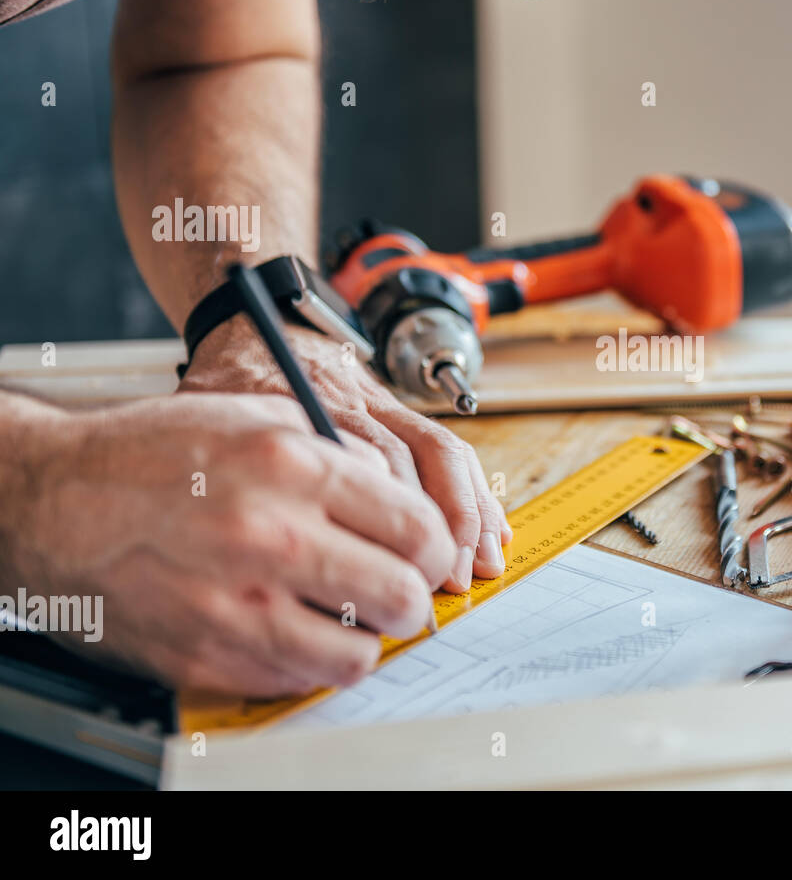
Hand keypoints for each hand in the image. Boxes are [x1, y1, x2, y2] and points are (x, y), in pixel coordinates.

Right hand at [0, 394, 457, 695]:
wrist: (51, 502)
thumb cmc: (149, 456)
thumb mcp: (254, 416)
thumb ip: (336, 449)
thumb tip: (395, 489)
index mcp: (293, 468)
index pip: (418, 529)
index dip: (435, 549)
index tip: (427, 555)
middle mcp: (272, 537)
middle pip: (402, 596)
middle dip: (412, 598)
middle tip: (397, 592)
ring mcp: (237, 604)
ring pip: (358, 653)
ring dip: (365, 639)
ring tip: (347, 617)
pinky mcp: (206, 654)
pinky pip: (296, 679)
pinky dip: (309, 662)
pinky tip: (293, 630)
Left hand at [178, 315, 510, 591]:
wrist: (257, 321)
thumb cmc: (228, 380)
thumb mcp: (207, 418)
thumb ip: (223, 464)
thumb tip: (240, 544)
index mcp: (302, 410)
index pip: (361, 463)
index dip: (386, 520)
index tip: (392, 572)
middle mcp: (353, 406)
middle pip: (412, 460)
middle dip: (441, 526)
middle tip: (449, 579)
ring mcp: (384, 406)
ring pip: (442, 453)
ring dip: (469, 513)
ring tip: (481, 563)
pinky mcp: (401, 410)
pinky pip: (451, 448)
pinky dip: (477, 493)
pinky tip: (492, 531)